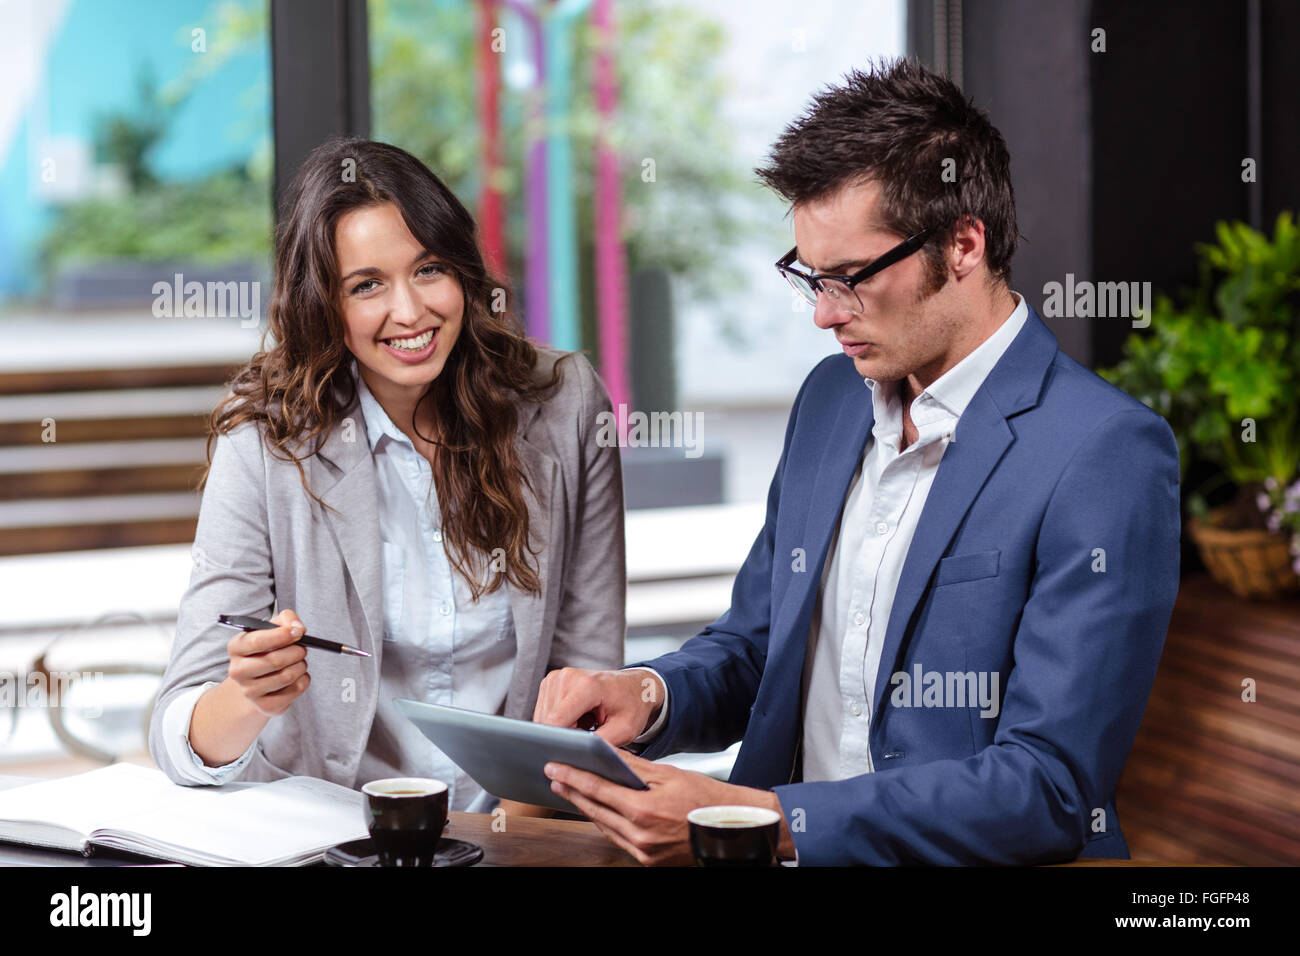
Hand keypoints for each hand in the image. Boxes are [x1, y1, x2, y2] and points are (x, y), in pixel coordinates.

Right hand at [226, 608, 310, 716]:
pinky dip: (304, 679)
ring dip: (301, 665)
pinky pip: (295, 690)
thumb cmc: (267, 650)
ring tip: (299, 662)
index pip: (257, 641)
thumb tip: (298, 628)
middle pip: (275, 661)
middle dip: (296, 652)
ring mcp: (250, 692)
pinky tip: (297, 676)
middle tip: (302, 649)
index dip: (282, 635)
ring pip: (287, 676)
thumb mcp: (273, 628)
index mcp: (236, 648)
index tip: (298, 632)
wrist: (258, 681)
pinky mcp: (266, 706)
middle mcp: (237, 671)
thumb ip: (286, 619)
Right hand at [533, 667, 663, 747]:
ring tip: (585, 725)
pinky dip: (559, 721)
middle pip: (548, 721)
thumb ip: (598, 744)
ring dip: (560, 728)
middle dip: (563, 736)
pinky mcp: (551, 682)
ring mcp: (557, 677)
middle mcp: (567, 677)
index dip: (560, 741)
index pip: (557, 720)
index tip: (571, 754)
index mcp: (587, 686)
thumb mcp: (623, 731)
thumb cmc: (632, 706)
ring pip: (543, 718)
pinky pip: (544, 712)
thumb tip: (576, 757)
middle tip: (587, 737)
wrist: (635, 686)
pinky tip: (578, 719)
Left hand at [544, 751, 794, 865]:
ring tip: (571, 792)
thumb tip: (609, 754)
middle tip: (555, 777)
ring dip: (586, 809)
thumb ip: (635, 766)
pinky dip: (606, 823)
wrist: (730, 829)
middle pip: (595, 811)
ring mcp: (643, 852)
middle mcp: (640, 835)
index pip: (598, 790)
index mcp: (644, 810)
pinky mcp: (648, 861)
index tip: (555, 767)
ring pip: (604, 827)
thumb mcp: (669, 774)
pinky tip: (598, 811)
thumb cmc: (705, 799)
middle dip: (573, 792)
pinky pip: (619, 839)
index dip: (573, 778)